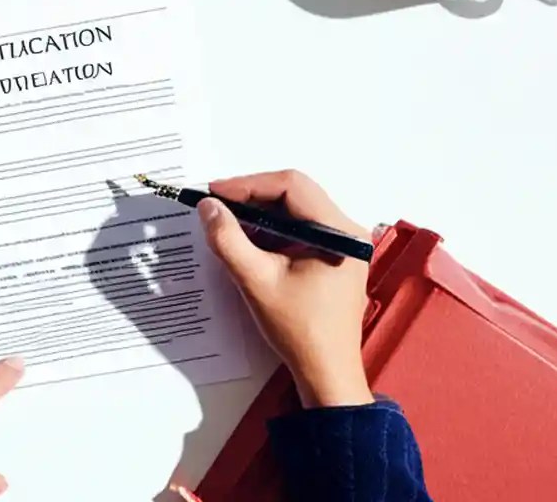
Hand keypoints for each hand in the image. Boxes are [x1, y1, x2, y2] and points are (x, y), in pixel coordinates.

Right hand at [198, 170, 373, 408]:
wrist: (326, 371)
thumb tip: (209, 207)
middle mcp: (347, 231)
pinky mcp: (334, 256)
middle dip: (253, 196)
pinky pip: (301, 229)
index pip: (291, 186)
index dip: (249, 185)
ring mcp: (343, 244)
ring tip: (228, 222)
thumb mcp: (256, 281)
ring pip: (296, 210)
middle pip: (295, 194)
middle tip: (217, 205)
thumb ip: (229, 240)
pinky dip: (273, 229)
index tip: (215, 193)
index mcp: (339, 232)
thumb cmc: (298, 330)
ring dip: (261, 213)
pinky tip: (248, 240)